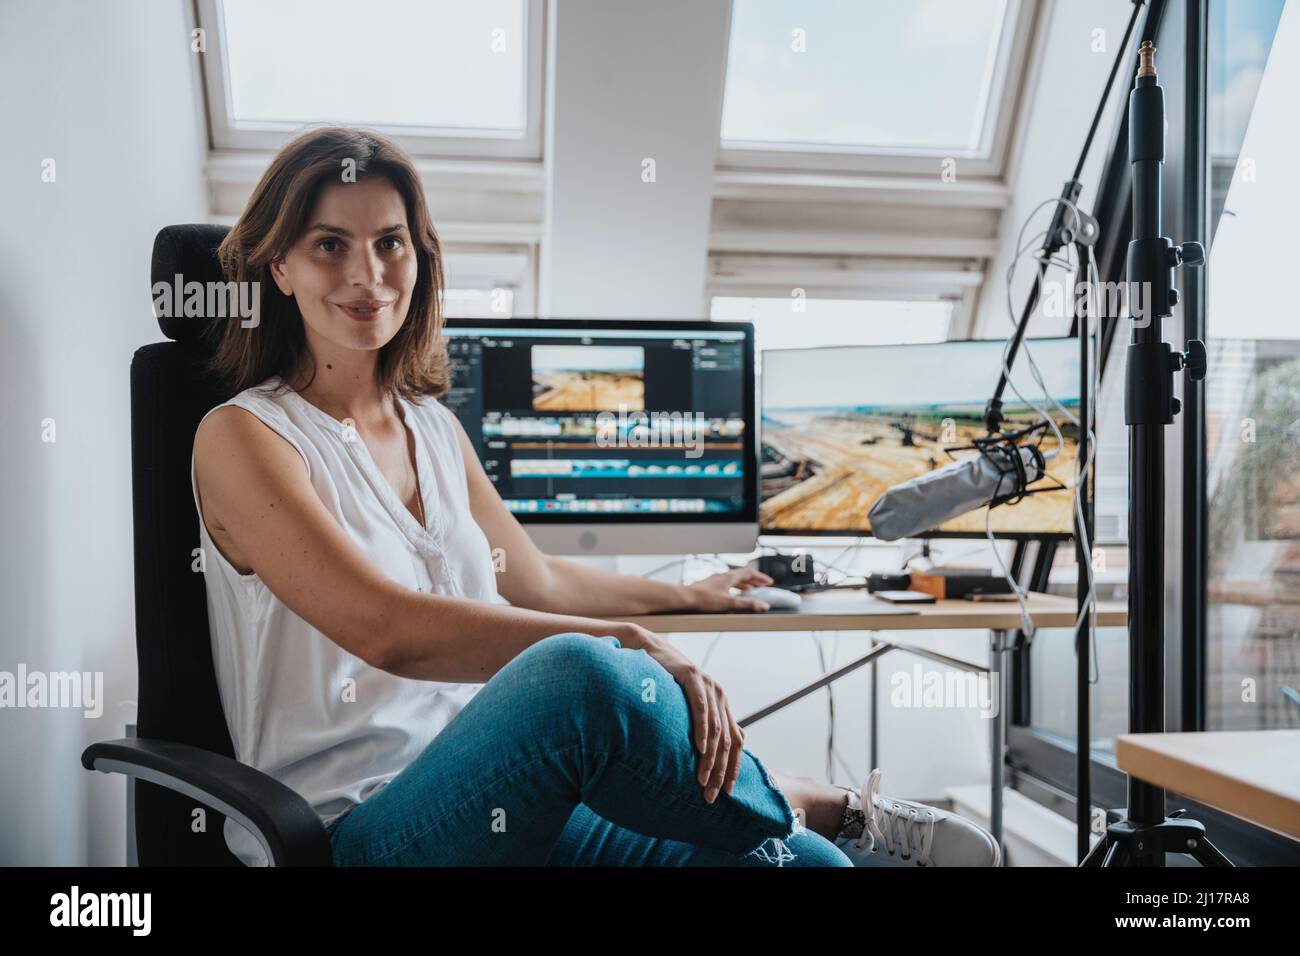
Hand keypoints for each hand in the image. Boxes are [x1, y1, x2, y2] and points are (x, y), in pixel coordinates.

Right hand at [635, 631, 745, 803]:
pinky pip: (700, 707)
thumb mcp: (687, 707)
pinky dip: (701, 729)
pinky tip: (699, 748)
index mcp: (722, 706)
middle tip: (710, 795)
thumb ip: (702, 724)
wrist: (650, 652)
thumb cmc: (666, 683)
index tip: (727, 792)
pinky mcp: (693, 677)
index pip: (736, 742)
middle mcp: (720, 696)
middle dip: (720, 771)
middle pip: (727, 741)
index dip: (734, 768)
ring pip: (716, 729)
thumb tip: (712, 750)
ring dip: (710, 758)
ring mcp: (708, 686)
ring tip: (702, 779)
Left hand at [682, 567, 773, 612]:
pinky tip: (732, 596)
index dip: (760, 577)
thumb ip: (747, 604)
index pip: (749, 573)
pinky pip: (725, 585)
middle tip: (762, 586)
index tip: (769, 582)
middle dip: (753, 581)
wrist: (684, 599)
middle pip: (742, 576)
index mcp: (729, 577)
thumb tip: (763, 606)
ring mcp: (715, 581)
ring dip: (743, 585)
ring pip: (733, 580)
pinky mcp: (708, 587)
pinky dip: (733, 589)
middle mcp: (722, 576)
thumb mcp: (729, 603)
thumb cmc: (704, 599)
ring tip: (750, 591)